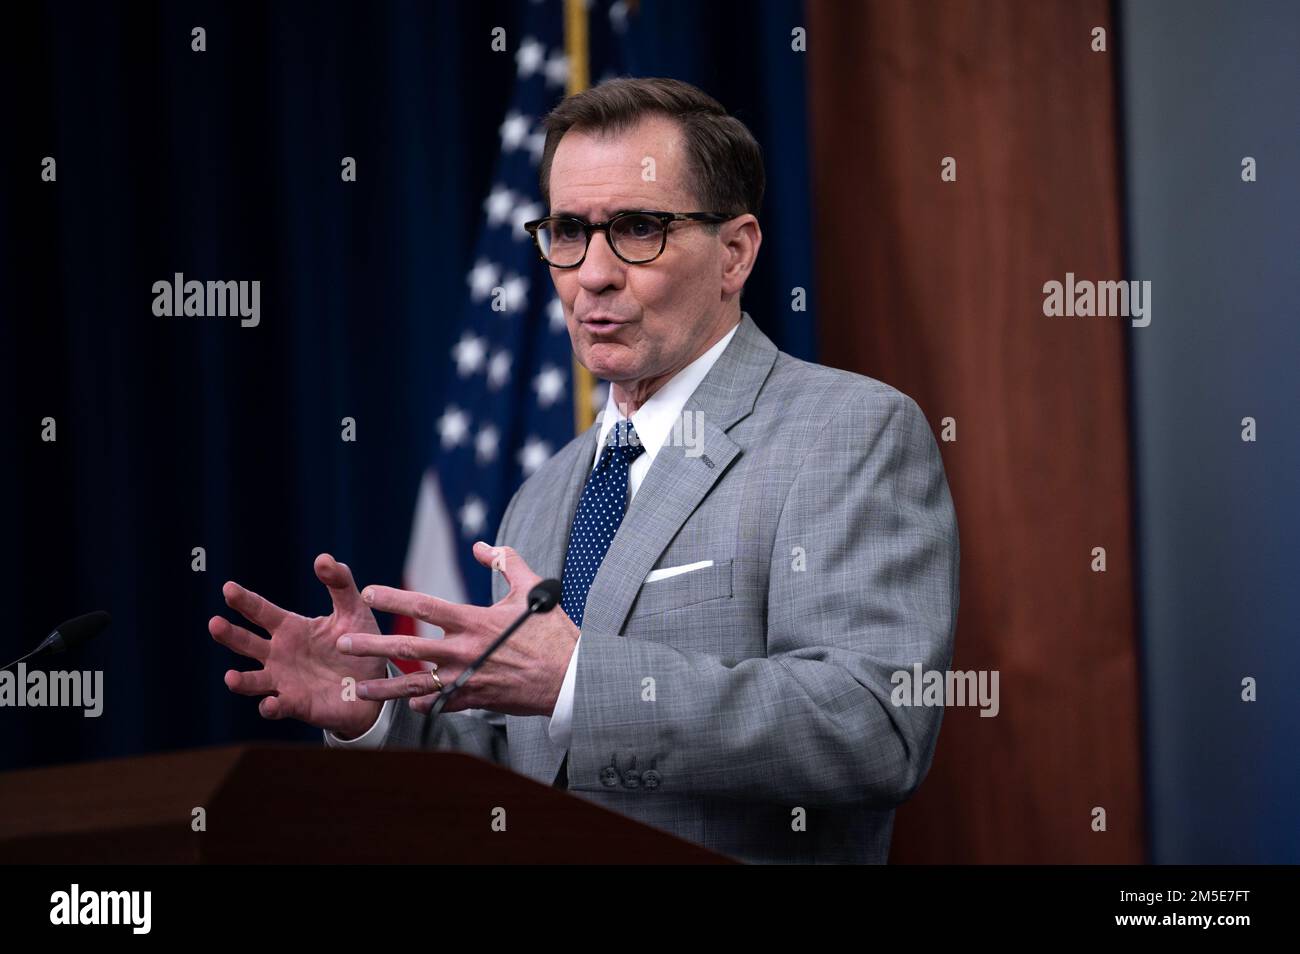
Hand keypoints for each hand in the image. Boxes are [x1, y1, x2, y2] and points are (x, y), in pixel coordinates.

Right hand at [210, 553, 387, 738]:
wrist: (374, 683)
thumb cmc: (357, 643)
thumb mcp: (354, 610)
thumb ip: (340, 583)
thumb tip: (323, 557)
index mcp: (290, 628)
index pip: (261, 612)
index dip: (245, 600)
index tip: (228, 588)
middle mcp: (279, 654)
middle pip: (247, 644)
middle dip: (230, 635)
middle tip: (214, 624)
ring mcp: (284, 681)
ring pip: (254, 681)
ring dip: (241, 681)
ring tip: (231, 677)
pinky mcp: (297, 704)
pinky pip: (279, 707)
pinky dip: (271, 707)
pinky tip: (269, 705)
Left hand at [337, 541, 578, 717]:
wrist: (571, 678)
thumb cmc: (553, 632)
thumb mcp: (532, 589)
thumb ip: (506, 562)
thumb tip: (482, 546)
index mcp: (474, 621)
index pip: (425, 605)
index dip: (395, 597)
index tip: (369, 592)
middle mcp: (464, 652)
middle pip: (408, 646)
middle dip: (373, 643)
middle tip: (343, 642)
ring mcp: (466, 679)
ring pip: (415, 683)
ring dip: (384, 685)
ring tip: (358, 685)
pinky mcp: (474, 700)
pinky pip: (439, 704)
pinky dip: (421, 703)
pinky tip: (405, 702)